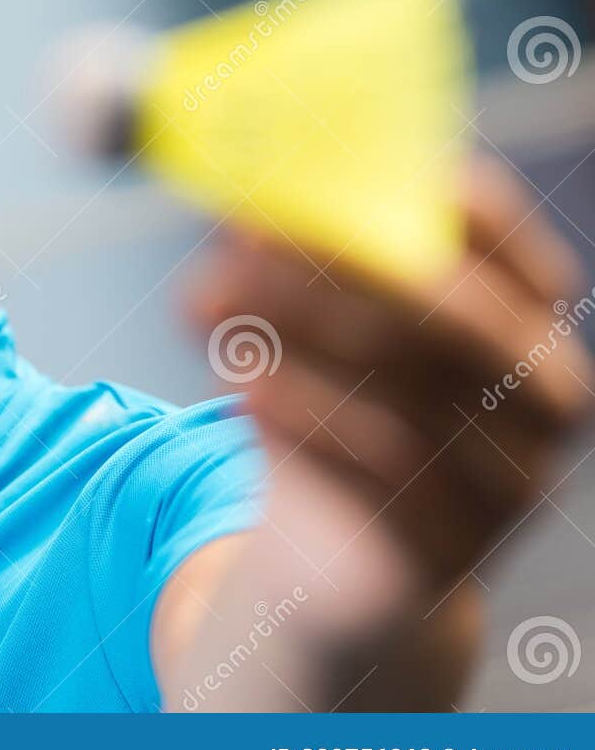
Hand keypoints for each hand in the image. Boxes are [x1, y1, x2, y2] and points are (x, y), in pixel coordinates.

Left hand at [187, 158, 593, 651]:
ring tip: (209, 308)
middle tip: (242, 242)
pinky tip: (244, 389)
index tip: (368, 175)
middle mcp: (539, 406)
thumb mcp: (335, 342)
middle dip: (339, 271)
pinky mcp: (444, 553)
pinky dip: (307, 428)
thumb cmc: (342, 418)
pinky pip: (380, 485)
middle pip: (454, 326)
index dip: (462, 215)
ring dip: (296, 346)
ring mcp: (504, 487)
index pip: (523, 263)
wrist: (346, 574)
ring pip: (407, 408)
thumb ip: (308, 269)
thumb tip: (245, 205)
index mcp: (531, 335)